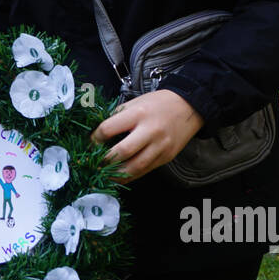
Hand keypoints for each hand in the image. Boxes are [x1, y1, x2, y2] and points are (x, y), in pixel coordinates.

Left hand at [90, 89, 204, 182]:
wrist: (188, 107)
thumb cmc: (158, 104)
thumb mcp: (135, 103)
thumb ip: (118, 117)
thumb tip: (98, 134)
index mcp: (138, 113)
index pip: (109, 129)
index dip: (95, 138)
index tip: (90, 143)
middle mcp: (150, 131)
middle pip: (122, 151)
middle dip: (104, 160)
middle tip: (95, 162)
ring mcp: (160, 146)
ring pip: (135, 167)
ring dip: (116, 174)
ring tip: (104, 174)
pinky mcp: (166, 157)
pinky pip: (145, 171)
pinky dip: (130, 176)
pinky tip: (120, 176)